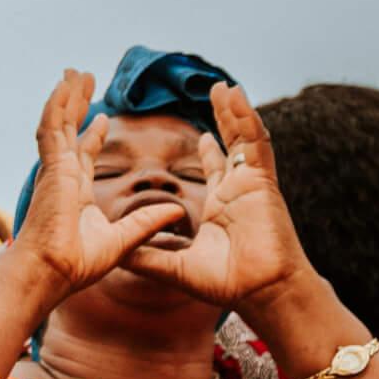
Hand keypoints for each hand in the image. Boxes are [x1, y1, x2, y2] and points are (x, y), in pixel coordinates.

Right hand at [4, 69, 190, 304]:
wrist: (50, 271)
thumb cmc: (75, 264)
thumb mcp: (124, 239)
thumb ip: (148, 221)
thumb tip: (178, 211)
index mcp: (73, 193)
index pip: (81, 156)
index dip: (90, 137)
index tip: (100, 121)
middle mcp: (61, 177)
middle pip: (68, 132)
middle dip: (75, 106)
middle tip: (81, 81)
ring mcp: (53, 171)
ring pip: (58, 124)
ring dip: (66, 97)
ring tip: (73, 73)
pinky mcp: (50, 167)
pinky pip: (52, 128)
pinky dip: (57, 105)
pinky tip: (64, 86)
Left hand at [121, 82, 309, 309]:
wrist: (259, 292)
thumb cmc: (226, 284)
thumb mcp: (174, 266)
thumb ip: (146, 256)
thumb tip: (116, 254)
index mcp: (222, 204)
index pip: (216, 168)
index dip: (209, 150)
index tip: (201, 134)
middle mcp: (239, 189)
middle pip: (231, 144)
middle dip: (223, 118)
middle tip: (214, 92)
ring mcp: (251, 184)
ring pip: (243, 137)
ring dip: (234, 110)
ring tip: (224, 86)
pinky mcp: (262, 183)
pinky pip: (255, 144)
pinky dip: (246, 119)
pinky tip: (238, 98)